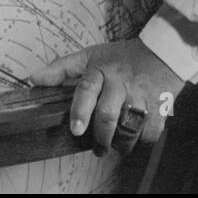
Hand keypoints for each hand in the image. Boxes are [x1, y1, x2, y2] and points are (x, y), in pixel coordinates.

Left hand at [29, 38, 183, 155]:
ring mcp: (142, 95)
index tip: (76, 130)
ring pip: (128, 128)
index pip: (87, 89)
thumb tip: (34, 78)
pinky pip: (150, 132)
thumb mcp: (90, 56)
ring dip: (120, 143)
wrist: (163, 51)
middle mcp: (122, 82)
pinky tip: (135, 137)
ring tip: (114, 145)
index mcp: (102, 70)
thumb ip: (62, 68)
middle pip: (107, 115)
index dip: (80, 111)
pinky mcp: (161, 106)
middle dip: (100, 137)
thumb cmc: (122, 57)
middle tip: (97, 147)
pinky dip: (141, 141)